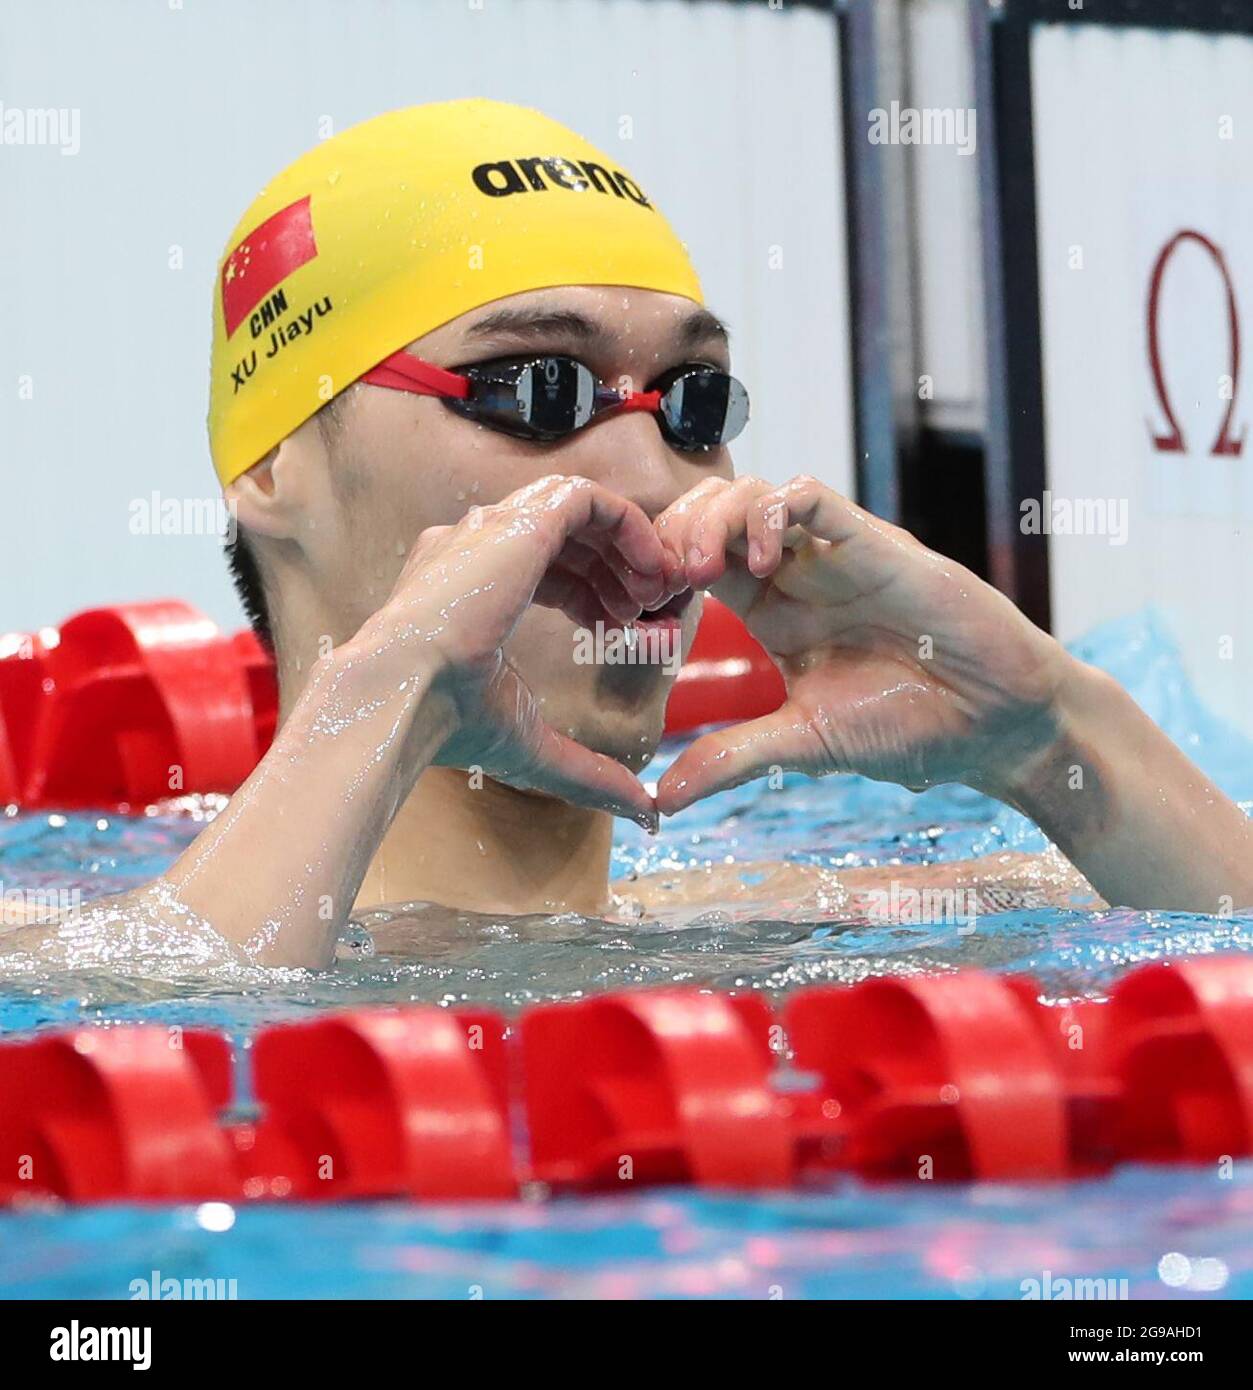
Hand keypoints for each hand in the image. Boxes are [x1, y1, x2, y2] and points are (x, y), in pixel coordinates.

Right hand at [349, 474, 669, 826]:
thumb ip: (589, 772)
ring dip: (628, 548)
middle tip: (653, 609)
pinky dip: (631, 527)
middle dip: (616, 570)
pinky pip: (590, 499)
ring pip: (580, 512)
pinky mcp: (521, 520)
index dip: (594, 593)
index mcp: (464, 585)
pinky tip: (653, 571)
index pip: (542, 568)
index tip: (627, 627)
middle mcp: (474, 545)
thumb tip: (646, 813)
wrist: (404, 695)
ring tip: (660, 591)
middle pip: (564, 537)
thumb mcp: (533, 744)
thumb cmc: (449, 723)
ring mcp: (493, 526)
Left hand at [652, 474, 1076, 811]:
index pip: (694, 562)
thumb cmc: (909, 728)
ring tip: (700, 570)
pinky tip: (763, 563)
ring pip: (751, 492)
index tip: (638, 610)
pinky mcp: (873, 543)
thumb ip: (733, 759)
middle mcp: (797, 575)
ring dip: (712, 518)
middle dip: (672, 534)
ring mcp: (832, 555)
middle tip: (658, 582)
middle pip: (711, 513)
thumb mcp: (802, 743)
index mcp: (772, 613)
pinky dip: (772, 513)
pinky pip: (809, 495)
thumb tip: (659, 803)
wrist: (993, 725)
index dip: (657, 572)